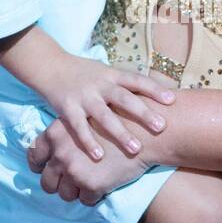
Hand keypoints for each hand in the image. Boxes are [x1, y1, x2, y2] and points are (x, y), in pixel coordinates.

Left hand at [26, 115, 159, 204]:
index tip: (44, 170)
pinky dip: (94, 196)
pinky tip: (104, 186)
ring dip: (76, 193)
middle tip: (69, 184)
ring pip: (65, 195)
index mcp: (55, 134)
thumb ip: (67, 134)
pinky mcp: (91, 185)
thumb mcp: (85, 120)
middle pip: (47, 182)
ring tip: (90, 184)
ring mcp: (74, 170)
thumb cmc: (118, 122)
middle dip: (57, 185)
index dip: (38, 166)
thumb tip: (56, 151)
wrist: (143, 132)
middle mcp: (60, 153)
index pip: (34, 156)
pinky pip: (86, 200)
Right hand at [45, 53, 175, 160]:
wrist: (49, 66)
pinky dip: (88, 142)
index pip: (136, 80)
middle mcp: (100, 84)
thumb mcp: (106, 72)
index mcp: (111, 75)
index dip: (155, 89)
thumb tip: (154, 94)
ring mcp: (84, 96)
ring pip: (104, 116)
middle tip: (161, 127)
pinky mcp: (67, 108)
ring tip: (136, 149)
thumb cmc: (83, 73)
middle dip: (143, 113)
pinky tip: (99, 156)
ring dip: (120, 133)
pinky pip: (79, 127)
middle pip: (124, 98)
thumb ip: (124, 84)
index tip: (172, 100)